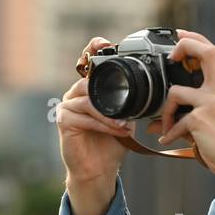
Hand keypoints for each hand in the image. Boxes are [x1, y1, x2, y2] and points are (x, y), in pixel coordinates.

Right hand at [56, 36, 134, 183]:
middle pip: (89, 83)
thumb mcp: (126, 119)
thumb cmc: (111, 144)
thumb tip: (150, 91)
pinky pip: (85, 118)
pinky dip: (104, 125)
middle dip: (109, 93)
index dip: (94, 49)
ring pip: (89, 101)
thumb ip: (131, 104)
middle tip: (127, 103)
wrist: (99, 170)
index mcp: (89, 90)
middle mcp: (75, 95)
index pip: (87, 63)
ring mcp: (67, 107)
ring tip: (125, 126)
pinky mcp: (63, 122)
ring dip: (110, 115)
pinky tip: (118, 131)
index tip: (106, 43)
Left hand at [149, 29, 214, 185]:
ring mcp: (211, 104)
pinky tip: (167, 141)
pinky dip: (168, 133)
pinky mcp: (201, 120)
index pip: (213, 53)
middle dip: (185, 46)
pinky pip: (175, 123)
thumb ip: (182, 120)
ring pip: (176, 92)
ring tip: (166, 128)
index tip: (180, 36)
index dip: (196, 39)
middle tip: (171, 57)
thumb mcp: (208, 127)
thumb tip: (154, 125)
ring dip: (166, 112)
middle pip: (208, 52)